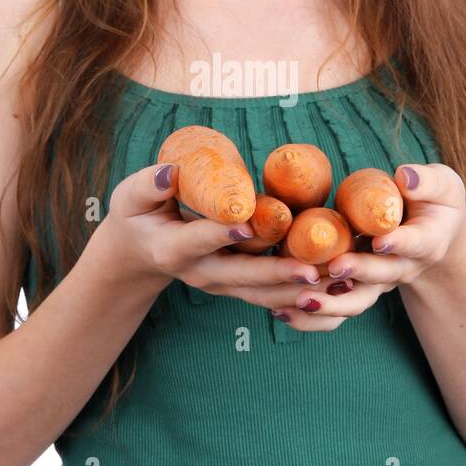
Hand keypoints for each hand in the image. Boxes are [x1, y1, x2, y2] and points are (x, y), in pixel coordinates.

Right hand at [95, 161, 323, 302]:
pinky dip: (299, 291)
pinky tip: (332, 284)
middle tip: (313, 269)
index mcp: (172, 250)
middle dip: (278, 272)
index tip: (248, 225)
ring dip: (299, 287)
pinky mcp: (236, 286)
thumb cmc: (136, 217)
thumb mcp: (130, 198)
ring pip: (262, 292)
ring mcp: (220, 284)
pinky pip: (269, 293)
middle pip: (243, 275)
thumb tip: (171, 172)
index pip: (200, 240)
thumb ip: (149, 184)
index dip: (222, 233)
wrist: (137, 254)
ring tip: (335, 279)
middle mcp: (200, 273)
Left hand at [267, 163, 465, 330]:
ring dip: (331, 304)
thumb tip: (404, 176)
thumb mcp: (443, 185)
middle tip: (335, 267)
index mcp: (427, 242)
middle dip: (358, 272)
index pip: (414, 244)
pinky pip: (338, 308)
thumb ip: (427, 181)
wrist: (434, 233)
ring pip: (358, 300)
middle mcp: (403, 267)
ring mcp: (379, 281)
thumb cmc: (436, 201)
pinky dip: (314, 315)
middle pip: (382, 276)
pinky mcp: (359, 287)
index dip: (398, 243)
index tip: (379, 241)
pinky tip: (283, 312)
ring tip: (303, 300)